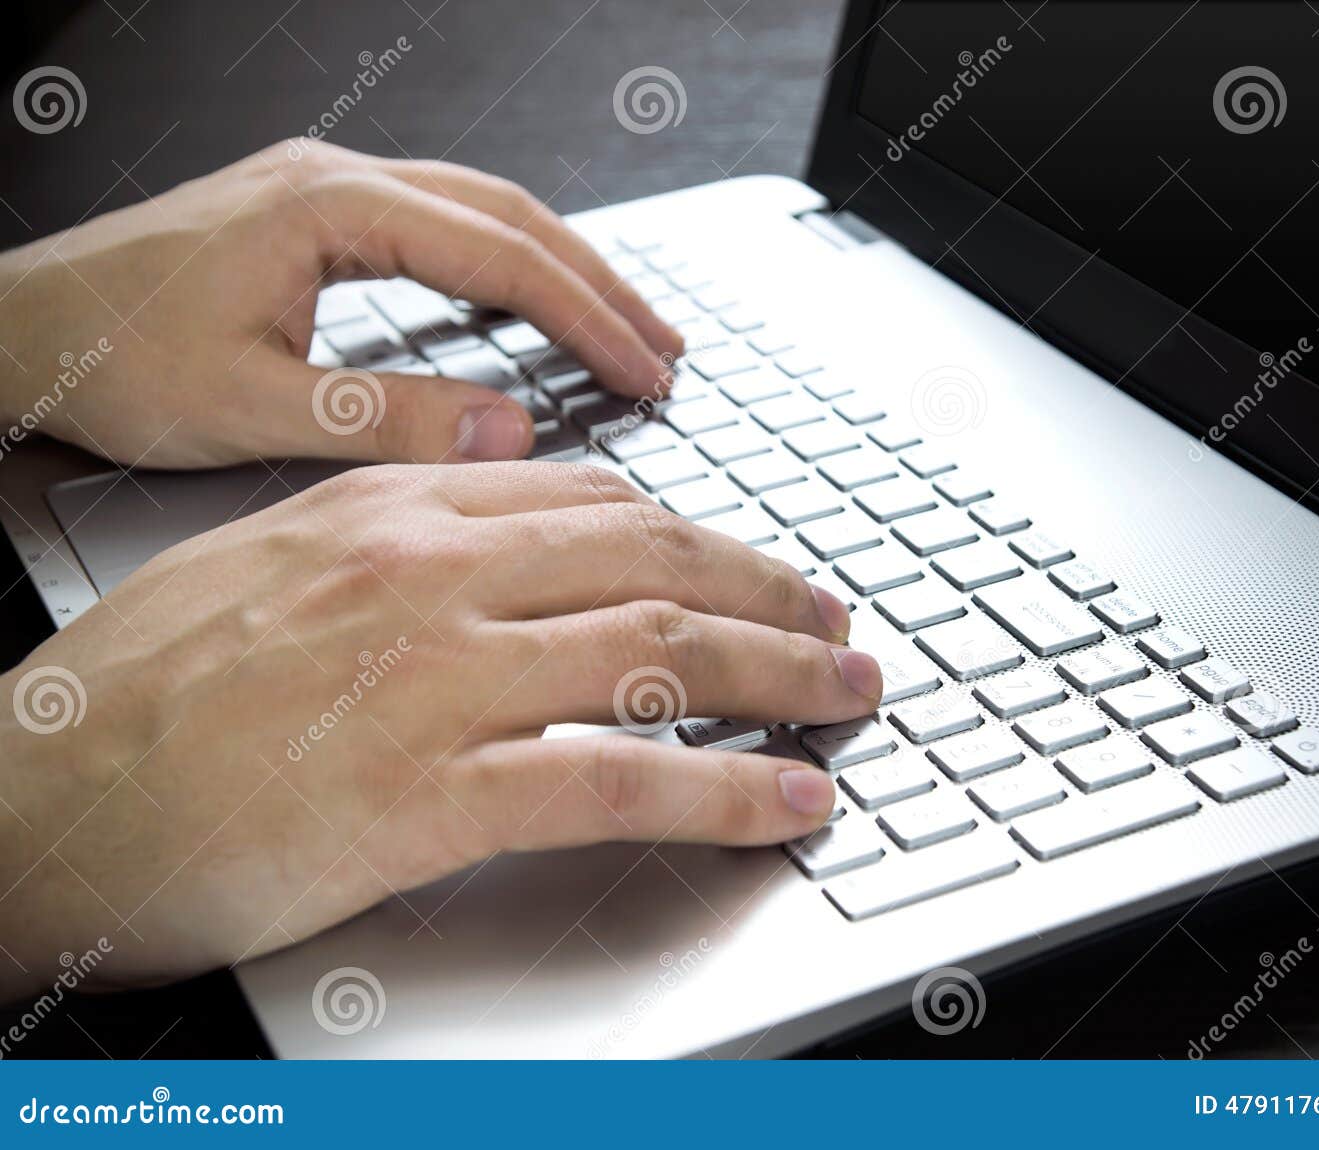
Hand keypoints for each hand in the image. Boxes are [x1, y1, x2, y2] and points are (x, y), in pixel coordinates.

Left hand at [0, 139, 681, 468]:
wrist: (16, 331)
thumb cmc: (109, 361)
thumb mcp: (252, 406)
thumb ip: (387, 414)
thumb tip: (508, 427)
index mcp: (327, 210)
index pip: (497, 255)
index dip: (584, 315)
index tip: (642, 368)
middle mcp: (336, 183)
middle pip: (508, 216)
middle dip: (597, 283)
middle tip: (664, 346)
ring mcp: (326, 193)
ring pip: (482, 213)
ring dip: (561, 269)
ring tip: (623, 326)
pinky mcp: (314, 219)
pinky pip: (442, 228)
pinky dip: (505, 269)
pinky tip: (531, 307)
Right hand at [0, 462, 875, 997]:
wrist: (33, 798)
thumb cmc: (139, 695)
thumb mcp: (271, 571)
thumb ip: (397, 543)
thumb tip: (505, 529)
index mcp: (392, 513)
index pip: (594, 500)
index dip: (702, 534)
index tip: (754, 564)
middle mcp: (428, 575)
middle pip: (653, 559)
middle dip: (769, 590)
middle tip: (836, 622)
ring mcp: (435, 679)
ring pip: (661, 653)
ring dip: (782, 676)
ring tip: (850, 696)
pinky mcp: (428, 791)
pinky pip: (618, 777)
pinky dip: (725, 788)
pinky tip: (788, 799)